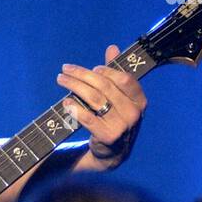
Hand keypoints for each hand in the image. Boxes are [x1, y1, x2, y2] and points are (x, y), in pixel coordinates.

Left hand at [55, 44, 146, 168]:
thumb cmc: (113, 119)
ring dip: (74, 86)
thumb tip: (112, 48)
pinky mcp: (108, 137)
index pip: (124, 79)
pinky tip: (66, 102)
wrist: (111, 153)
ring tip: (61, 80)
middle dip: (82, 75)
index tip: (91, 68)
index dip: (106, 70)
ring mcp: (122, 126)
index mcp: (140, 100)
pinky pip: (88, 118)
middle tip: (65, 70)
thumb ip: (115, 73)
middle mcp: (134, 113)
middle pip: (105, 86)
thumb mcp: (118, 97)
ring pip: (94, 99)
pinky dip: (75, 108)